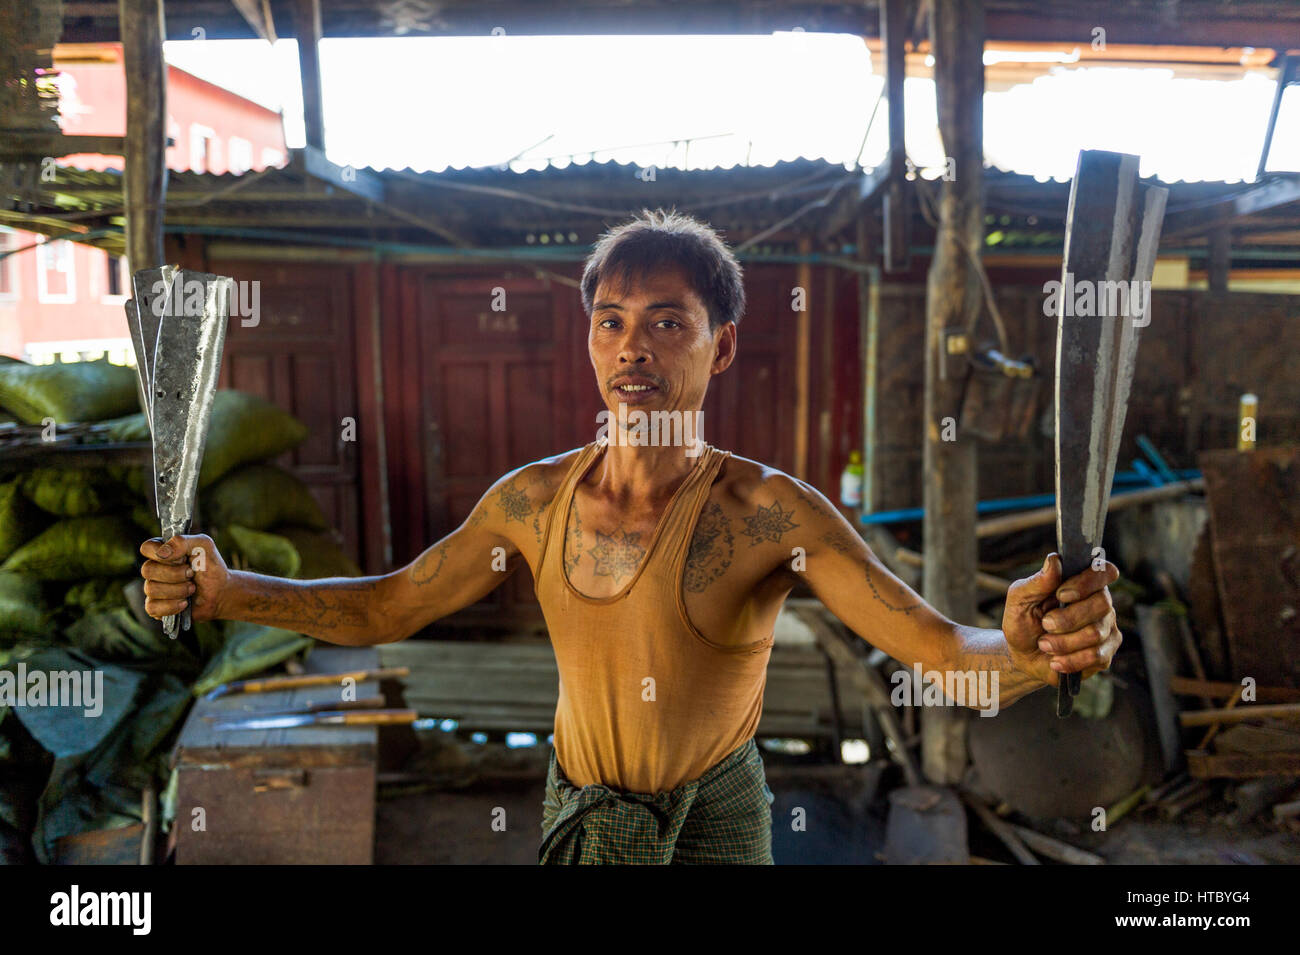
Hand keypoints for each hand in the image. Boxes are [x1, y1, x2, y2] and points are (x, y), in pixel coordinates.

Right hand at [139, 534, 228, 622]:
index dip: (162, 554)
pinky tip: (185, 603)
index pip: (147, 548)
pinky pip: (152, 607)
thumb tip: (163, 552)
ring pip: (151, 589)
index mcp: (162, 551)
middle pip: (147, 570)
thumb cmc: (210, 567)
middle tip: (191, 574)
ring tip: (192, 588)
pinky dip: (172, 606)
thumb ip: (183, 541)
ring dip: (178, 590)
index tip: (182, 558)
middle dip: (174, 574)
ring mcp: (153, 588)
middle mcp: (154, 569)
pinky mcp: (155, 607)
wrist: (220, 592)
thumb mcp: (204, 546)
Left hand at [1001, 552, 1121, 687]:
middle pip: (1102, 604)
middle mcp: (1099, 602)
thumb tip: (1054, 560)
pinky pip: (1096, 656)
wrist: (1023, 656)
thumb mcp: (1020, 599)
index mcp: (1081, 582)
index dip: (1087, 582)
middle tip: (1045, 624)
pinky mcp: (1106, 653)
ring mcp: (1106, 628)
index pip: (1104, 571)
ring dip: (1063, 642)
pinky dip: (1069, 660)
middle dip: (1067, 618)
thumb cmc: (1023, 621)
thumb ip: (1037, 581)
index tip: (1062, 594)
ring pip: (1096, 633)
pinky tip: (1055, 660)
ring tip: (1044, 644)